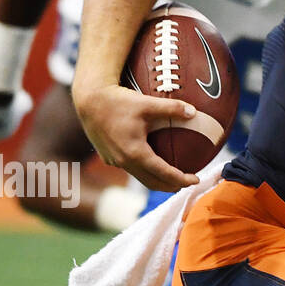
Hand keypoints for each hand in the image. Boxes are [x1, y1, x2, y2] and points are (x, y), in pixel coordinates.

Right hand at [73, 84, 200, 191]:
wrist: (88, 100)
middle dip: (172, 185)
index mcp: (135, 153)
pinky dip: (145, 171)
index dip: (182, 179)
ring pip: (141, 178)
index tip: (196, 179)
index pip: (164, 174)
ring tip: (173, 177)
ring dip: (158, 180)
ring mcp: (114, 161)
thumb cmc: (117, 100)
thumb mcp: (147, 102)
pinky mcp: (108, 158)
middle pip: (153, 183)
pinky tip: (152, 163)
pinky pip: (130, 169)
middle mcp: (124, 161)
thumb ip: (172, 108)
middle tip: (188, 181)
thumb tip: (194, 111)